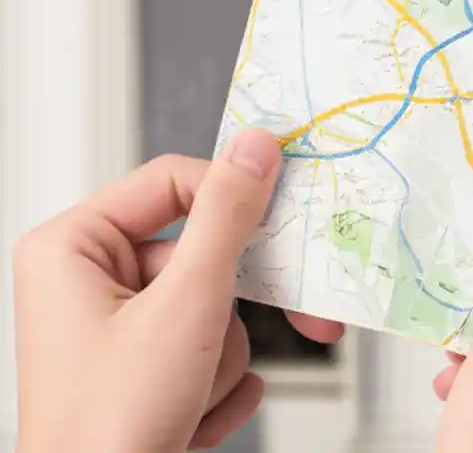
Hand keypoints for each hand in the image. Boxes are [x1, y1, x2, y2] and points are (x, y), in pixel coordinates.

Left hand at [13, 129, 343, 451]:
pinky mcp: (144, 368)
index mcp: (73, 247)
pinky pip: (208, 349)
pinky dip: (216, 385)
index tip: (291, 207)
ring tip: (190, 393)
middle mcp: (89, 281)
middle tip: (302, 310)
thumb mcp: (186, 303)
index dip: (235, 196)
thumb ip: (228, 217)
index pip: (172, 181)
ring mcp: (118, 329)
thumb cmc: (111, 422)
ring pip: (214, 308)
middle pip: (203, 253)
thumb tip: (256, 147)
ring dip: (220, 356)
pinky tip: (191, 414)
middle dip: (231, 307)